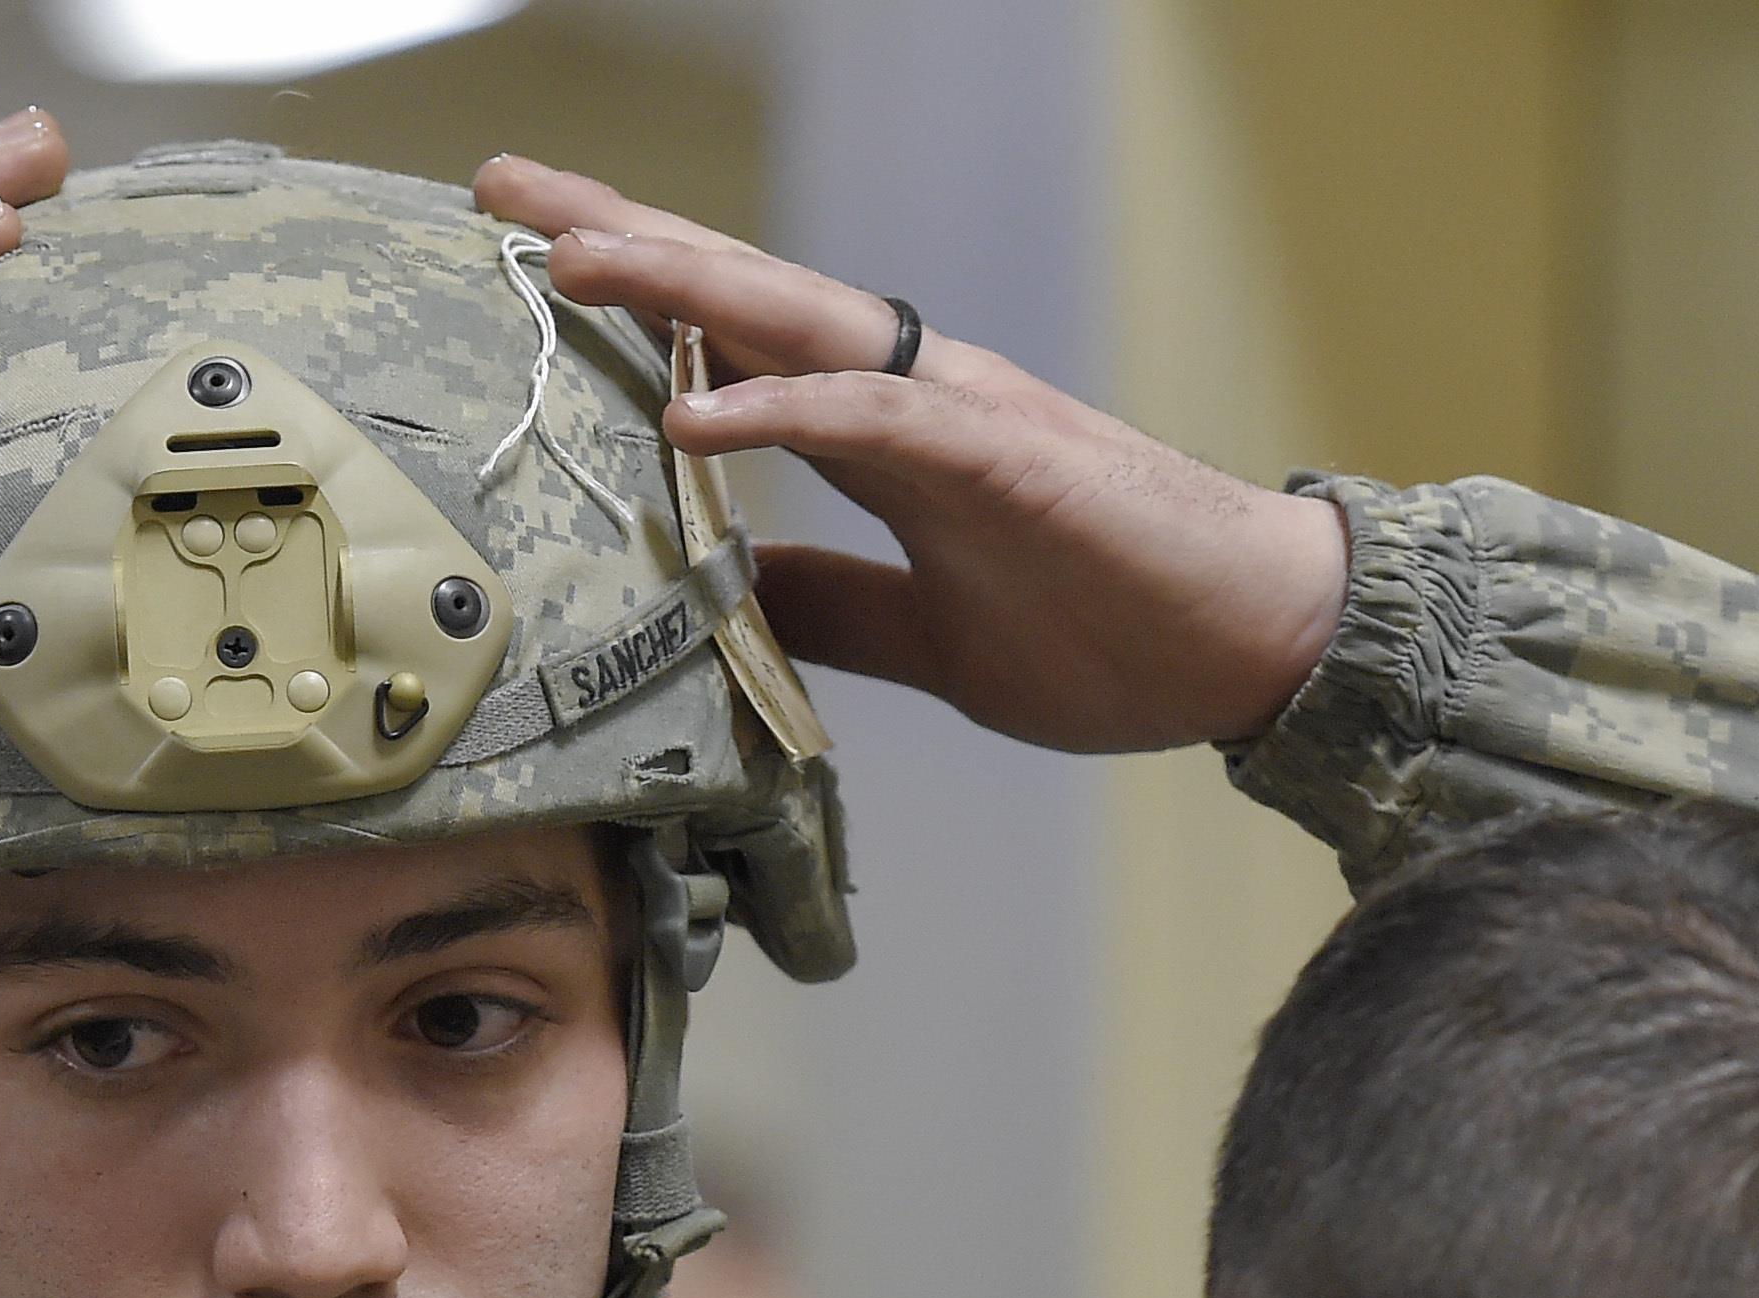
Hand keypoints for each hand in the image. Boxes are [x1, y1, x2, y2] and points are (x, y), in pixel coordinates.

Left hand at [474, 156, 1348, 754]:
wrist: (1255, 650)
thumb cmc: (1114, 632)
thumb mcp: (926, 635)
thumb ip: (830, 603)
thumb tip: (729, 590)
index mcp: (888, 429)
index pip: (734, 338)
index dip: (631, 295)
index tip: (523, 257)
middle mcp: (912, 392)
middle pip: (742, 291)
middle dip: (621, 237)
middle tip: (502, 186)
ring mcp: (961, 416)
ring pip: (797, 321)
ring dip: (679, 286)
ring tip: (566, 257)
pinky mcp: (1009, 461)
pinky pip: (877, 420)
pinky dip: (785, 406)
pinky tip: (697, 411)